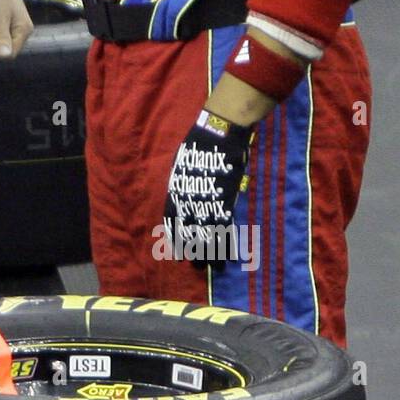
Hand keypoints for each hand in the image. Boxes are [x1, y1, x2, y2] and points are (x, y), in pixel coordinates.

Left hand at [162, 110, 252, 269]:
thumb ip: (183, 180)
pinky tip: (226, 252)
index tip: (176, 248)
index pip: (172, 217)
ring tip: (210, 266)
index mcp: (177, 188)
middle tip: (194, 263)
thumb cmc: (201, 144)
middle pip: (188, 228)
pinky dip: (225, 240)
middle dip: (191, 246)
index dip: (174, 234)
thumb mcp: (183, 163)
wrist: (218, 133)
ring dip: (209, 249)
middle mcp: (189, 197)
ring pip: (206, 231)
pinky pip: (224, 225)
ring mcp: (207, 199)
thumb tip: (182, 193)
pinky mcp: (225, 199)